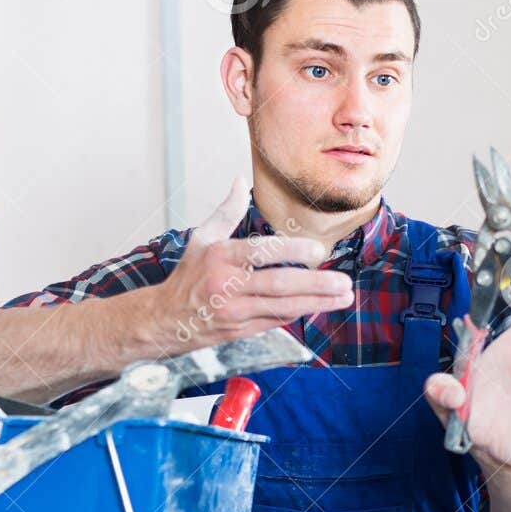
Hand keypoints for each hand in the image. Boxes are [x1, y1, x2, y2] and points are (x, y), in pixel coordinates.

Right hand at [143, 178, 353, 352]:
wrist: (166, 320)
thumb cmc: (188, 276)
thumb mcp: (201, 239)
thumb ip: (225, 212)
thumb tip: (239, 181)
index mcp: (220, 258)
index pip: (260, 253)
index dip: (291, 252)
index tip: (318, 250)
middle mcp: (228, 286)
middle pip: (278, 285)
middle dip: (315, 284)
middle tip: (344, 281)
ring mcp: (235, 311)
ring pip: (283, 307)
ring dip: (317, 303)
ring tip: (344, 296)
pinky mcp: (241, 330)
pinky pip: (277, 321)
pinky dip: (301, 312)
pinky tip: (324, 306)